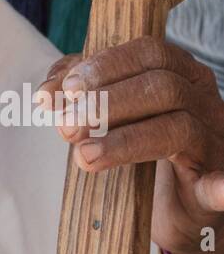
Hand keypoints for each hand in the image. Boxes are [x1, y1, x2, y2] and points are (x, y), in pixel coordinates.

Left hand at [34, 38, 223, 253]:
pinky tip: (213, 188)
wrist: (176, 201)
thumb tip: (46, 95)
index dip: (106, 67)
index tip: (68, 89)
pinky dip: (219, 186)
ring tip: (85, 156)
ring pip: (178, 128)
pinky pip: (221, 181)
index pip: (148, 52)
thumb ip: (79, 93)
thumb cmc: (139, 141)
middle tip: (66, 127)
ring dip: (126, 142)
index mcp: (179, 71)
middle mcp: (202, 99)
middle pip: (162, 87)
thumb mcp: (107, 111)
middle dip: (107, 104)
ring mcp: (214, 139)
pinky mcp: (216, 181)